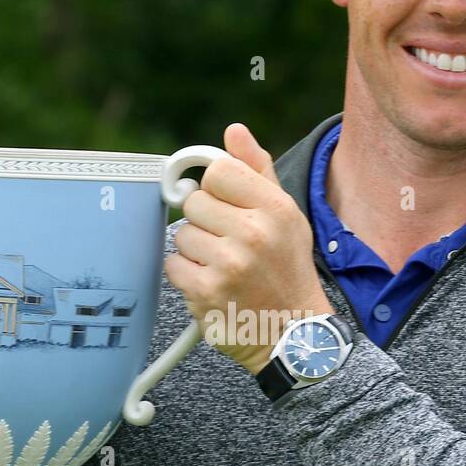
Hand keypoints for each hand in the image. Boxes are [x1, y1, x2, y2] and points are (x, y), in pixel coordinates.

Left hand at [166, 122, 331, 374]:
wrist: (292, 334)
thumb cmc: (287, 271)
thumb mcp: (285, 216)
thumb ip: (257, 171)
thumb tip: (233, 131)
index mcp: (275, 209)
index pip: (218, 171)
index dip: (215, 188)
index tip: (223, 205)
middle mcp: (254, 234)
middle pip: (194, 202)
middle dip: (204, 222)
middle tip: (227, 242)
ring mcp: (229, 265)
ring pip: (181, 235)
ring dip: (195, 251)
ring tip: (222, 266)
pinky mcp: (206, 292)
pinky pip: (173, 265)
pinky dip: (187, 276)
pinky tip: (212, 284)